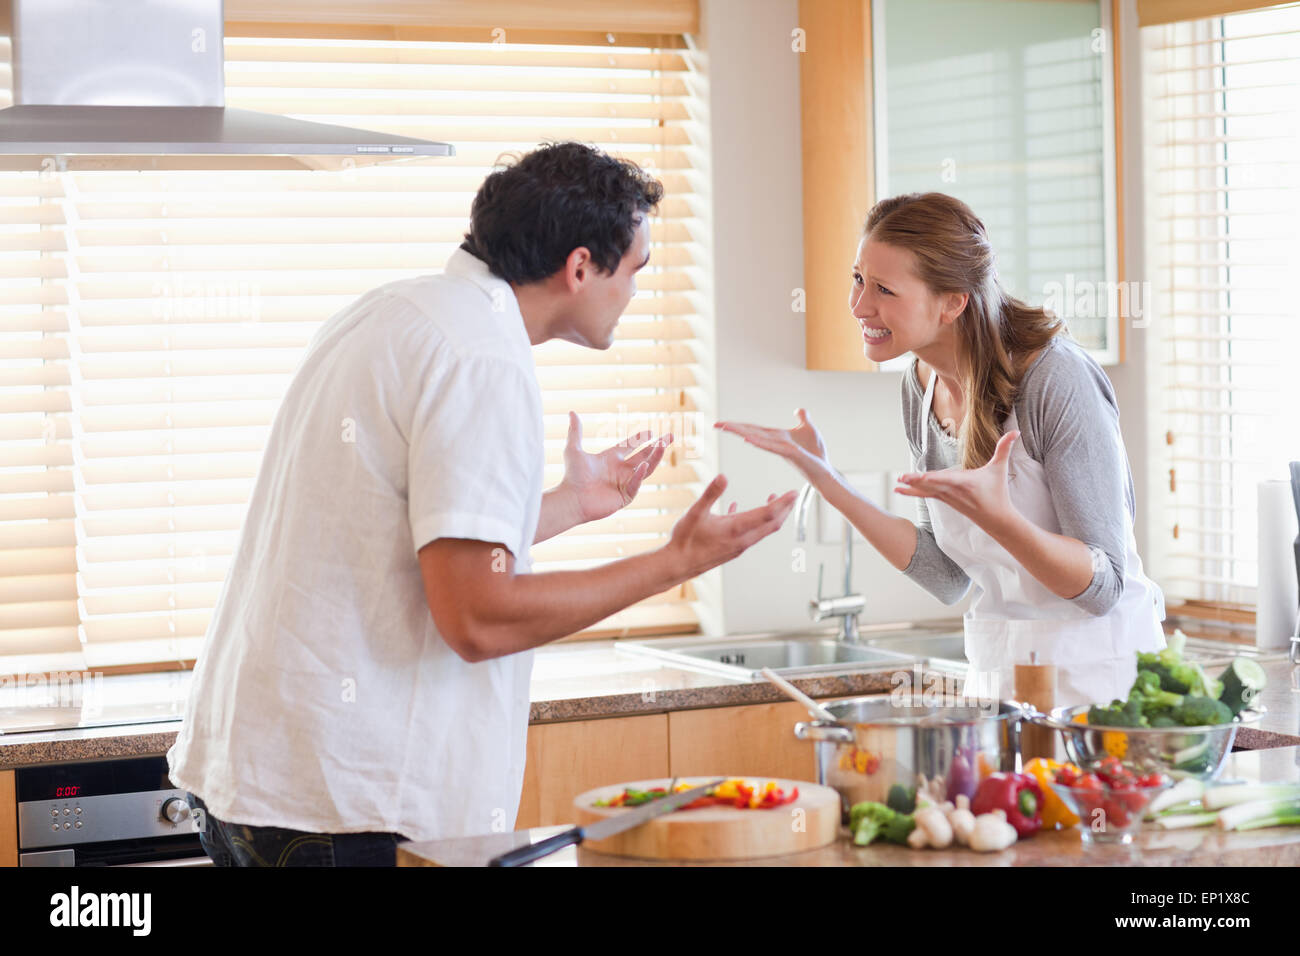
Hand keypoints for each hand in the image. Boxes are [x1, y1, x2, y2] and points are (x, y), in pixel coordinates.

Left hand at [561, 411, 670, 523]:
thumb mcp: (573, 450)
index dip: (640, 438)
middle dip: (657, 446)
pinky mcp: (625, 496)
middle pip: (644, 455)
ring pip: (646, 468)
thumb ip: (575, 431)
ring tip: (663, 446)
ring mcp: (624, 483)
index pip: (630, 446)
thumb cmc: (572, 476)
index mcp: (611, 458)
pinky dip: (640, 475)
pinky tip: (643, 465)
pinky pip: (636, 484)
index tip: (651, 431)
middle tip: (670, 436)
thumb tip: (572, 412)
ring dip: (655, 457)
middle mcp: (620, 470)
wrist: (571, 499)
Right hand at [668, 475, 797, 576]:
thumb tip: (723, 476)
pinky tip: (738, 509)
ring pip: (763, 530)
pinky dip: (753, 521)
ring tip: (774, 501)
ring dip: (773, 516)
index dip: (783, 502)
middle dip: (785, 509)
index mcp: (736, 528)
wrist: (677, 566)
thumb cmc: (685, 539)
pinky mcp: (732, 549)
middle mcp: (742, 539)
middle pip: (772, 524)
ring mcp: (738, 546)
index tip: (795, 492)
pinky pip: (750, 534)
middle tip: (793, 496)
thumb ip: (711, 494)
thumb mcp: (696, 513)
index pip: (767, 513)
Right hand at [713, 408, 830, 481]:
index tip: (723, 423)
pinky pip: (772, 447)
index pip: (755, 429)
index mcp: (777, 437)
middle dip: (734, 428)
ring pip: (758, 438)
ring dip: (742, 432)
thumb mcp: (809, 429)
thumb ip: (802, 418)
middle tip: (716, 424)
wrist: (826, 472)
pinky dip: (759, 442)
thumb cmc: (816, 454)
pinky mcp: (791, 453)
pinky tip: (747, 440)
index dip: (739, 426)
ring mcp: (781, 449)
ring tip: (726, 427)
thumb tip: (798, 409)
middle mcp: (776, 443)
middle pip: (751, 432)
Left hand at [893, 430, 1020, 530]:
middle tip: (900, 478)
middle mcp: (953, 490)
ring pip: (926, 491)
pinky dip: (913, 492)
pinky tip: (900, 489)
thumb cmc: (997, 492)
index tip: (919, 477)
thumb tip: (1016, 431)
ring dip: (911, 487)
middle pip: (932, 485)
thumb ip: (1004, 449)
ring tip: (896, 483)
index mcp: (965, 482)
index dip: (932, 478)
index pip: (946, 479)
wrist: (996, 518)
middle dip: (916, 482)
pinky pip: (926, 495)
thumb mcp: (1000, 469)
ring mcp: (947, 497)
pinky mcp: (944, 499)